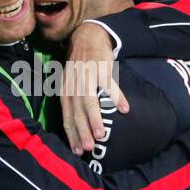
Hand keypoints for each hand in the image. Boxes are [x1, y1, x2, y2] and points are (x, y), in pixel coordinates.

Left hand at [63, 22, 129, 154]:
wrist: (87, 38)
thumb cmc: (79, 68)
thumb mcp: (70, 84)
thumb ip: (72, 104)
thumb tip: (76, 130)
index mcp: (65, 92)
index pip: (67, 117)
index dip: (72, 134)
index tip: (78, 151)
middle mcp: (73, 85)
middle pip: (77, 112)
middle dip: (83, 131)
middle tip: (90, 147)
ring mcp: (87, 76)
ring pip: (89, 100)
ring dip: (95, 118)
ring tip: (101, 134)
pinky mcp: (101, 68)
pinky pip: (109, 85)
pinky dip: (116, 96)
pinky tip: (124, 109)